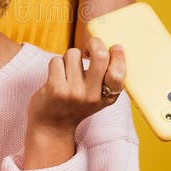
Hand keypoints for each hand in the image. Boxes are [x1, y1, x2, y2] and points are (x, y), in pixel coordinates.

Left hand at [24, 40, 125, 168]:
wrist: (51, 127)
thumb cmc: (74, 106)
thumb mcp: (97, 98)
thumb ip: (105, 78)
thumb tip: (110, 46)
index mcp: (108, 97)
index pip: (119, 73)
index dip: (118, 55)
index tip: (113, 48)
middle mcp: (92, 95)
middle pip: (100, 55)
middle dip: (94, 42)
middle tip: (89, 47)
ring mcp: (74, 92)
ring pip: (74, 54)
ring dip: (69, 58)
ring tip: (67, 71)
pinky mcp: (55, 88)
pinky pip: (57, 60)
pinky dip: (55, 64)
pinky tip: (55, 77)